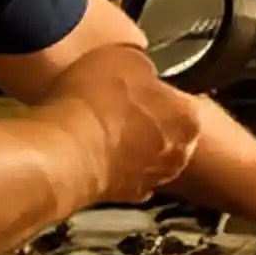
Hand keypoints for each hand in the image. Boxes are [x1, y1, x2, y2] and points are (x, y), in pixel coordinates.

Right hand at [45, 44, 201, 201]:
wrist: (67, 150)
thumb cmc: (97, 103)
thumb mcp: (125, 58)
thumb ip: (143, 68)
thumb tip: (140, 72)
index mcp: (188, 117)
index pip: (180, 102)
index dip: (154, 93)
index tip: (135, 88)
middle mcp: (179, 153)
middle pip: (166, 131)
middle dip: (146, 122)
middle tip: (117, 107)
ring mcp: (154, 178)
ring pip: (147, 156)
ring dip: (130, 145)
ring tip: (100, 129)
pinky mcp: (127, 196)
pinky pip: (125, 175)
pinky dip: (113, 165)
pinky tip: (92, 151)